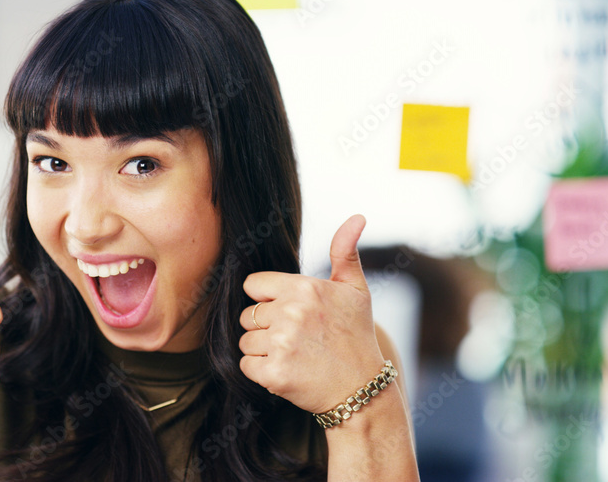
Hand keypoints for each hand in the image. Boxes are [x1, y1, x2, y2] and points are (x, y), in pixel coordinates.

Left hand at [237, 214, 383, 413]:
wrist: (362, 390)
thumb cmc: (355, 336)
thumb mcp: (356, 290)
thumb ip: (345, 252)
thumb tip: (357, 216)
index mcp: (304, 288)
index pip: (253, 286)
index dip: (268, 300)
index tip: (291, 313)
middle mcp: (290, 313)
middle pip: (248, 315)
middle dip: (266, 327)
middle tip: (297, 339)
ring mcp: (281, 344)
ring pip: (245, 341)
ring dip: (263, 350)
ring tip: (294, 355)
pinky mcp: (274, 374)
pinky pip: (246, 365)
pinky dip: (261, 371)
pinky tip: (288, 371)